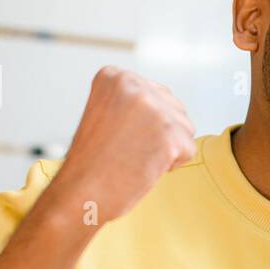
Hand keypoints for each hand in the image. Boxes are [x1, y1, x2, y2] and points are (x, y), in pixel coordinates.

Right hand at [51, 66, 196, 225]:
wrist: (81, 191)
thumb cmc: (92, 160)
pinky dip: (171, 164)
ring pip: (184, 128)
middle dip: (158, 133)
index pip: (155, 94)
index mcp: (115, 76)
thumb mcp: (107, 112)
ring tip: (135, 156)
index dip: (142, 122)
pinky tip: (144, 166)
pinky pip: (188, 150)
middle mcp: (135, 85)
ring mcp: (154, 109)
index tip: (117, 134)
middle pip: (173, 108)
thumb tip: (170, 106)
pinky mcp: (170, 135)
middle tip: (126, 148)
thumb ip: (135, 101)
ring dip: (166, 147)